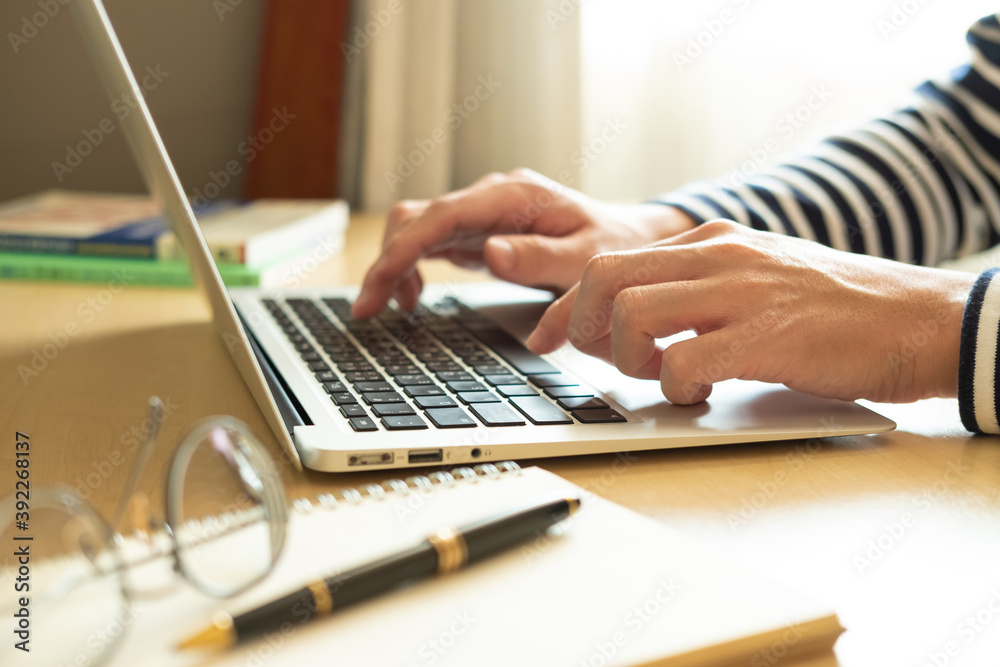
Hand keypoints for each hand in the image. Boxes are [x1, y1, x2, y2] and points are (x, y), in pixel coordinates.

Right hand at [352, 168, 694, 317]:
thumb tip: (490, 253)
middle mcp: (492, 197)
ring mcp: (483, 212)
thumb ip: (540, 257)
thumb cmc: (613, 247)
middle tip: (369, 309)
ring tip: (389, 308)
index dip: (404, 247)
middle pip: (417, 217)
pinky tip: (413, 298)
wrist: (629, 239)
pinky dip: (413, 267)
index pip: (442, 214)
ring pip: (417, 227)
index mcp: (514, 196)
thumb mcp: (587, 258)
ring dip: (395, 264)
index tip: (380, 282)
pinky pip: (432, 242)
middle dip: (387, 261)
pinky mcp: (479, 230)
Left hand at [526, 220, 974, 403]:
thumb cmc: (832, 308)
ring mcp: (741, 293)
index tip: (545, 339)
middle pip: (604, 278)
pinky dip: (675, 389)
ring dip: (630, 359)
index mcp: (709, 241)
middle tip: (608, 361)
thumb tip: (630, 322)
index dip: (565, 308)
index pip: (607, 263)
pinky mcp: (766, 337)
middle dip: (585, 327)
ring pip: (633, 315)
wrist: (914, 318)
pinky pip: (683, 361)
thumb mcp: (753, 277)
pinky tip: (700, 396)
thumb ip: (693, 290)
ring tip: (662, 378)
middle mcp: (718, 256)